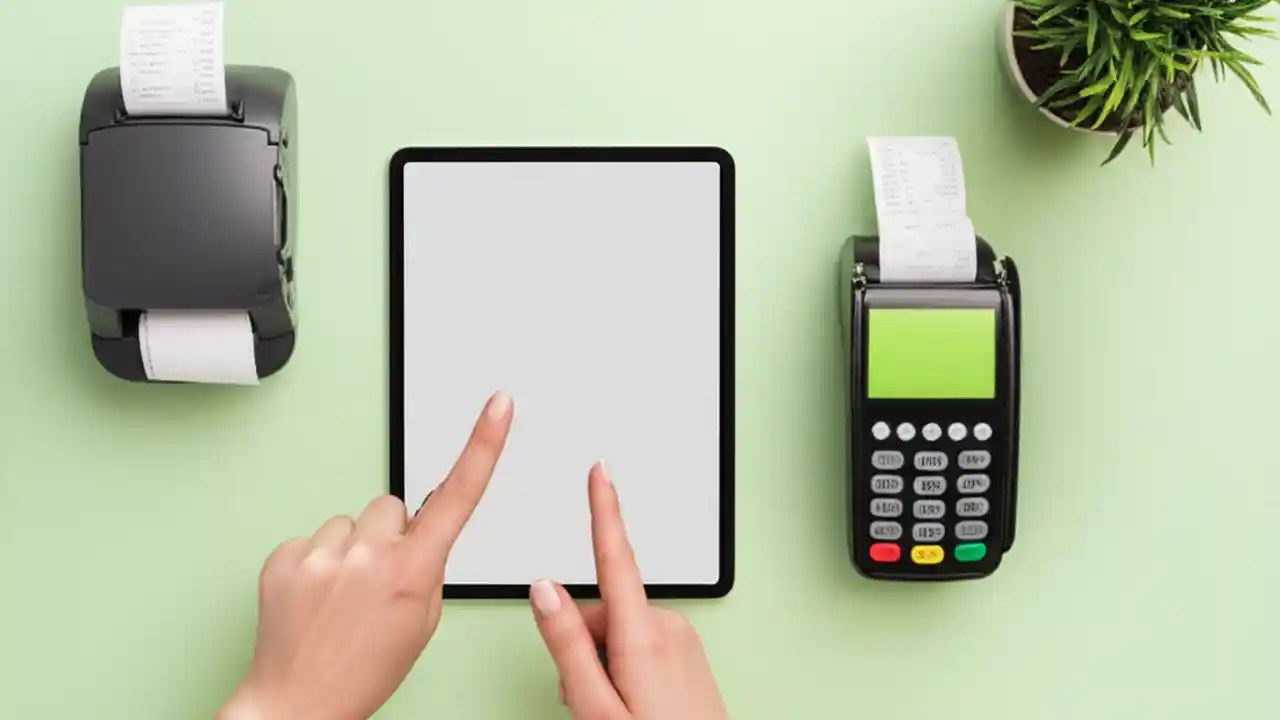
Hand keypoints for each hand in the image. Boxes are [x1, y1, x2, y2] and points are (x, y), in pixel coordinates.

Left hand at [217, 392, 513, 719]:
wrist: (298, 704)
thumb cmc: (363, 671)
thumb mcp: (422, 623)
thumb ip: (427, 567)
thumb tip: (418, 534)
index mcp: (412, 572)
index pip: (459, 495)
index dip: (483, 443)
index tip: (498, 406)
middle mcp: (368, 557)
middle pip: (391, 508)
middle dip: (390, 534)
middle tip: (378, 581)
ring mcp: (323, 556)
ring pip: (350, 523)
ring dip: (351, 550)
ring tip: (341, 596)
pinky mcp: (284, 558)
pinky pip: (313, 539)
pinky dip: (316, 563)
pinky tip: (314, 598)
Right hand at [529, 462, 726, 719]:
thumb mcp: (594, 705)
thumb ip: (567, 644)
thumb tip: (544, 589)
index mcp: (641, 635)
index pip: (615, 558)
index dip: (604, 509)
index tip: (601, 470)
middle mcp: (667, 627)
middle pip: (602, 611)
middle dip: (582, 647)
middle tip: (588, 700)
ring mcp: (682, 640)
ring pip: (619, 631)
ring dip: (603, 662)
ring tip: (613, 710)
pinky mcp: (689, 653)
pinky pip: (641, 644)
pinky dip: (624, 666)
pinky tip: (631, 704)